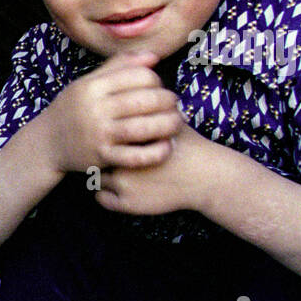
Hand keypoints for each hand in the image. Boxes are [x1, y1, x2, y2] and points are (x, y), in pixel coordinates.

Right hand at [43, 51, 183, 172]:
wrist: (47, 143)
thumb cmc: (73, 109)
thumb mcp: (87, 83)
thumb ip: (118, 67)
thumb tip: (152, 57)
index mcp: (93, 86)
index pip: (138, 76)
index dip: (156, 81)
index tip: (160, 88)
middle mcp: (95, 109)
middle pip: (146, 100)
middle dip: (169, 102)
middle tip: (176, 106)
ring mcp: (99, 134)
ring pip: (145, 127)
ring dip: (169, 125)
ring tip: (176, 123)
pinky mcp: (102, 157)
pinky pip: (137, 156)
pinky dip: (157, 152)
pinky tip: (168, 147)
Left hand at [95, 121, 211, 215]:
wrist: (204, 176)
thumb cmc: (189, 147)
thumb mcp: (168, 122)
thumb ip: (149, 113)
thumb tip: (136, 98)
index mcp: (128, 137)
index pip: (101, 134)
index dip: (102, 137)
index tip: (104, 138)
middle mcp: (120, 159)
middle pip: (95, 156)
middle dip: (99, 155)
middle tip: (102, 155)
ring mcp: (122, 183)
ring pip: (96, 177)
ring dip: (100, 175)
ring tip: (107, 171)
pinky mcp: (127, 203)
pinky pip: (101, 198)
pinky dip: (104, 194)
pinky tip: (112, 188)